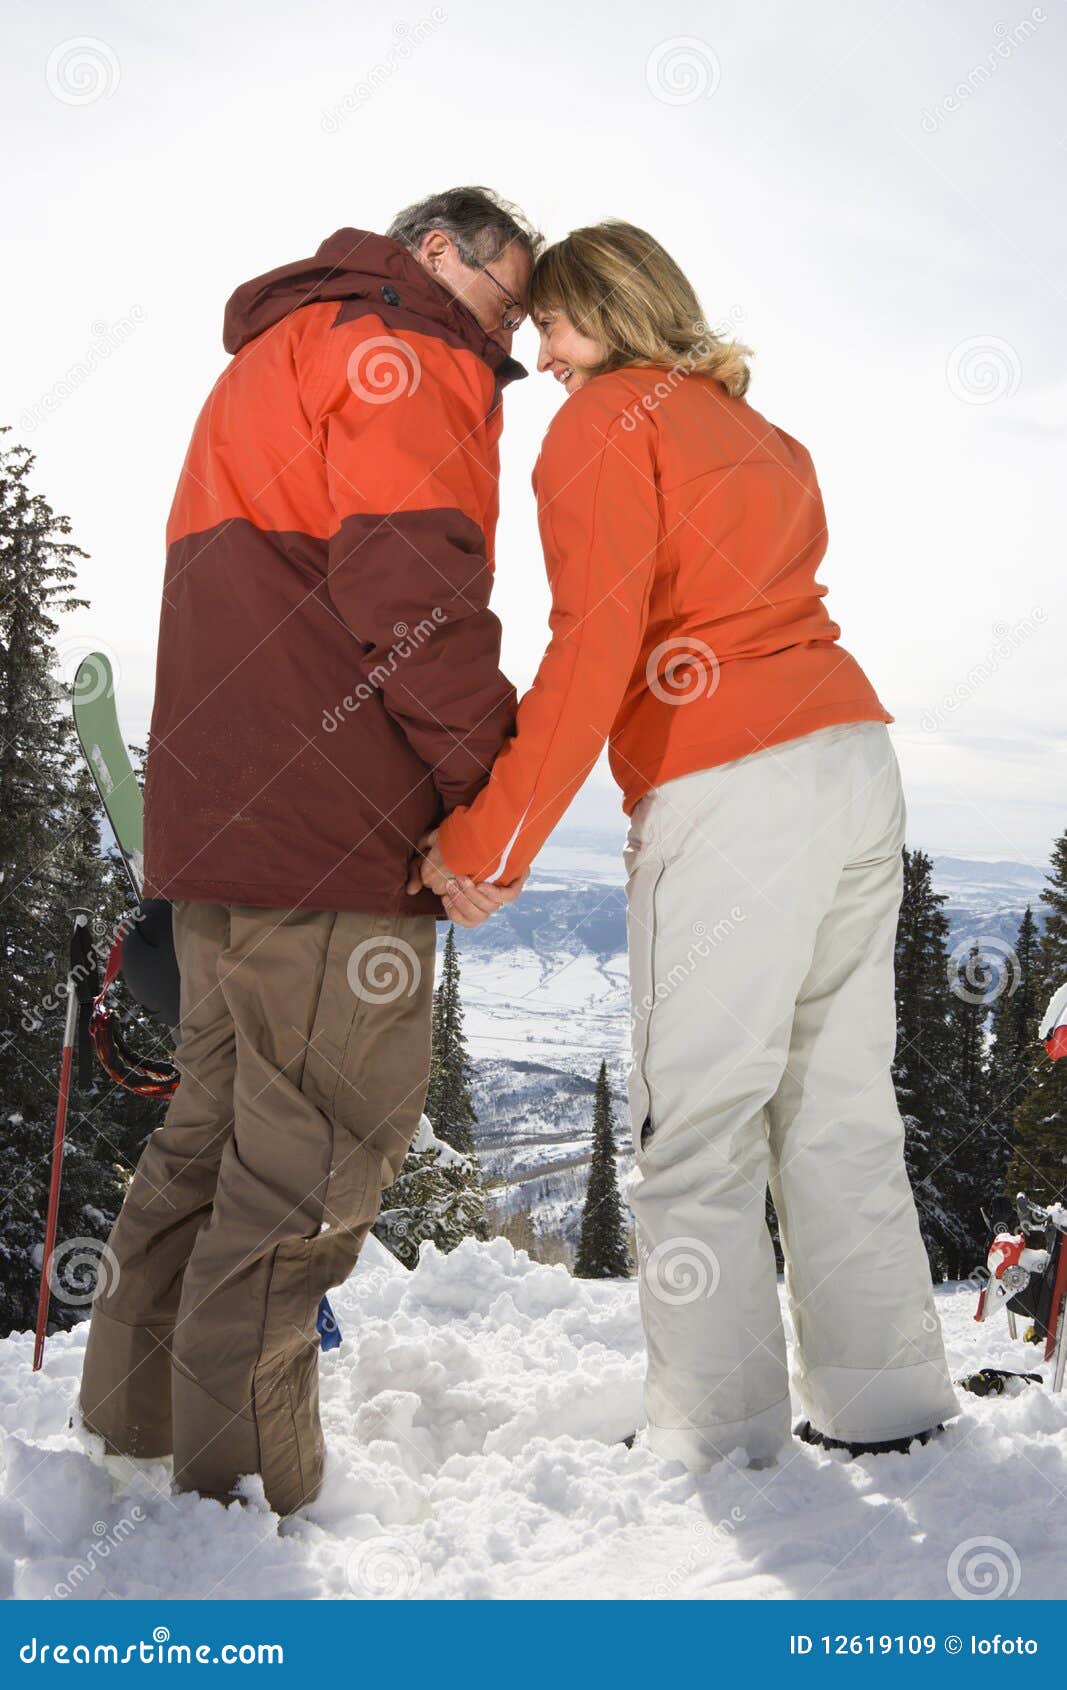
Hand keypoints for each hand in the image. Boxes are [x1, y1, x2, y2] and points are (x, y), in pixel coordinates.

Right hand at [405, 829, 527, 927]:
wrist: (488, 818)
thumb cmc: (457, 836)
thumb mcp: (431, 850)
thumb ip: (418, 870)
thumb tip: (412, 890)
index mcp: (470, 894)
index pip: (462, 916)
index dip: (453, 909)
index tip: (445, 894)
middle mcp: (488, 897)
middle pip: (475, 917)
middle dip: (461, 901)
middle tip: (453, 882)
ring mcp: (502, 889)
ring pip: (489, 910)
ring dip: (473, 897)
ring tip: (463, 879)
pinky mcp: (516, 880)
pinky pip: (508, 897)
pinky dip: (494, 894)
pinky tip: (482, 884)